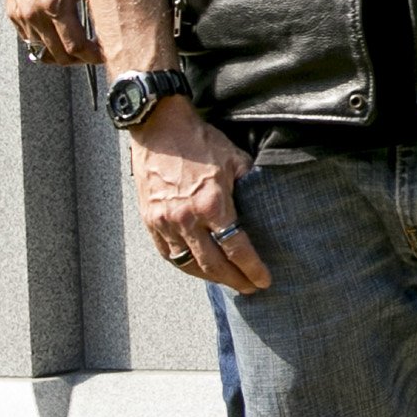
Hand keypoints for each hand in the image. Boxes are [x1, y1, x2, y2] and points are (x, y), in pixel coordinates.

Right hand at [4, 0, 97, 64]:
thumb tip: (111, 17)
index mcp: (55, 5)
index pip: (75, 47)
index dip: (93, 56)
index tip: (103, 54)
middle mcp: (34, 12)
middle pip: (57, 54)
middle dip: (78, 59)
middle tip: (93, 54)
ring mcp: (20, 12)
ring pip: (41, 49)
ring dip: (59, 52)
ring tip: (76, 47)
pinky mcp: (12, 9)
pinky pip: (27, 37)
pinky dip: (43, 41)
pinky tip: (56, 34)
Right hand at [128, 95, 266, 290]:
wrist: (159, 128)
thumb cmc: (200, 141)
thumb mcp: (236, 158)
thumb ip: (251, 183)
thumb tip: (267, 199)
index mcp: (212, 204)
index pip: (236, 247)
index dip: (251, 267)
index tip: (263, 280)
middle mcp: (186, 218)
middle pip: (212, 263)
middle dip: (234, 279)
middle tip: (250, 289)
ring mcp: (165, 221)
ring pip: (188, 263)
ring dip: (209, 277)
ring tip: (227, 281)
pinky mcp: (149, 220)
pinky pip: (167, 253)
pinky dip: (184, 264)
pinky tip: (197, 268)